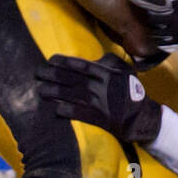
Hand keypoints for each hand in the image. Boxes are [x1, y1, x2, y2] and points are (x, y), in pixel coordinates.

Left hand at [37, 53, 162, 143]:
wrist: (140, 117)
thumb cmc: (130, 92)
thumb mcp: (123, 72)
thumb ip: (107, 63)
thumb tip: (93, 59)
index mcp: (106, 73)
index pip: (80, 64)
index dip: (63, 62)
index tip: (50, 60)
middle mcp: (100, 86)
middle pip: (70, 78)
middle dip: (52, 74)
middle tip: (38, 73)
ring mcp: (98, 103)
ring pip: (70, 95)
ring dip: (53, 92)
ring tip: (40, 90)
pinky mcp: (97, 118)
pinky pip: (77, 113)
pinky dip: (65, 110)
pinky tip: (54, 108)